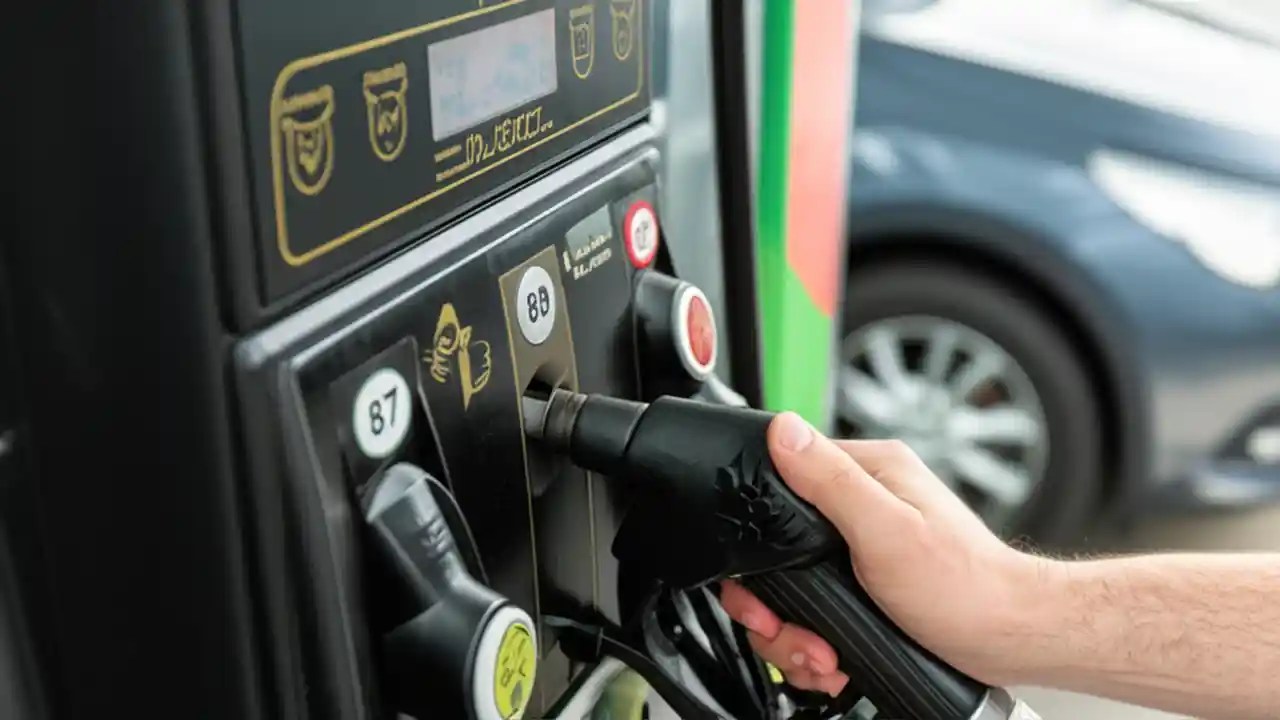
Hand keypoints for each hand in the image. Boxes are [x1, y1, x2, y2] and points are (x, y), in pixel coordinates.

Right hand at [720, 412, 1045, 694]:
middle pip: (779, 546)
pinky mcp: (865, 583)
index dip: (759, 541)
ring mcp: (863, 545)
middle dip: (777, 606)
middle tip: (793, 634)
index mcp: (870, 471)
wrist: (1007, 641)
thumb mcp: (888, 530)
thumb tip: (784, 430)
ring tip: (821, 655)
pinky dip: (815, 640)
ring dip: (795, 633)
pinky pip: (815, 608)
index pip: (781, 482)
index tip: (762, 589)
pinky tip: (833, 657)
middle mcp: (864, 502)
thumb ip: (831, 480)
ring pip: (793, 587)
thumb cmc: (965, 587)